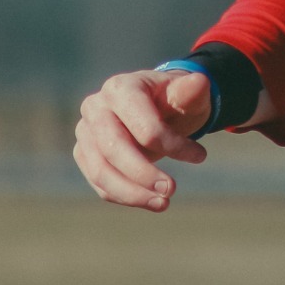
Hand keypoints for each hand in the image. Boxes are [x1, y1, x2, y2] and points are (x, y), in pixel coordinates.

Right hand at [72, 68, 212, 211]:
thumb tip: (200, 81)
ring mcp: (85, 132)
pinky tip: (150, 200)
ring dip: (132, 193)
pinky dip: (124, 196)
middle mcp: (95, 107)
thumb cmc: (174, 101)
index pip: (143, 125)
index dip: (171, 145)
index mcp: (121, 88)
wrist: (157, 106)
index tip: (200, 156)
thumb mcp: (188, 94)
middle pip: (113, 149)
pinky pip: (99, 182)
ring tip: (163, 203)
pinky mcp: (84, 153)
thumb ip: (192, 91)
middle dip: (144, 174)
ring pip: (100, 171)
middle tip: (172, 190)